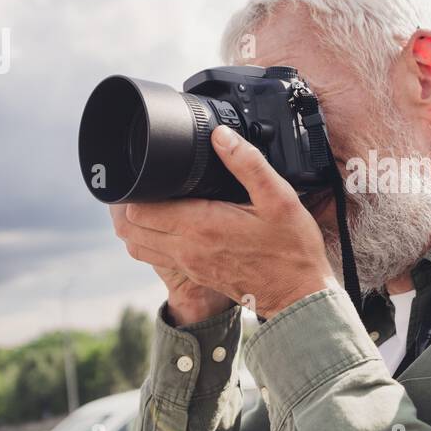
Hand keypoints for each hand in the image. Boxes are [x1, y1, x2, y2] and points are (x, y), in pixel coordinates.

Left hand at [111, 125, 338, 318]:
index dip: (140, 187)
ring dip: (139, 224)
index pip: (140, 209)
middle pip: (131, 227)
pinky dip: (152, 240)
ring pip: (138, 246)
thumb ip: (247, 163)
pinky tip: (173, 224)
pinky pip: (156, 257)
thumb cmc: (292, 249)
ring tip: (157, 201)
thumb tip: (220, 135)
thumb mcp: (279, 198)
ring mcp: (189, 265)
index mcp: (201, 226)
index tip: (153, 172)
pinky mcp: (195, 275)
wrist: (300, 295)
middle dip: (133, 202)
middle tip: (152, 183)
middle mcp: (187, 249)